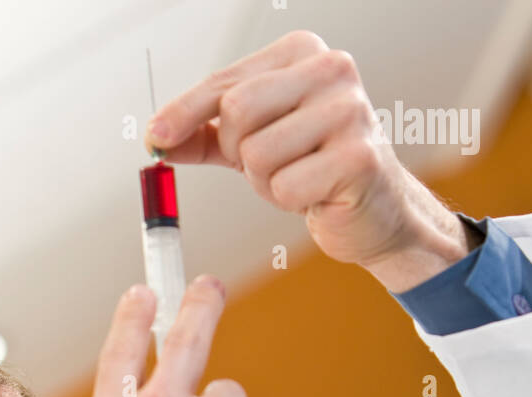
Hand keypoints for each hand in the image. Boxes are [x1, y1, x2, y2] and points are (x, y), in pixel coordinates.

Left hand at [144, 31, 474, 289]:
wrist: (375, 209)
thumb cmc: (314, 168)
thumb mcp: (254, 142)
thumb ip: (206, 134)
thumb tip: (157, 138)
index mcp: (301, 52)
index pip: (224, 83)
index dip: (184, 112)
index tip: (155, 135)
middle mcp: (330, 69)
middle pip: (236, 112)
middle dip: (238, 152)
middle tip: (265, 165)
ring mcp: (349, 110)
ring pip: (257, 155)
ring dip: (266, 183)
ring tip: (297, 178)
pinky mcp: (359, 157)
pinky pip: (285, 188)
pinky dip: (290, 202)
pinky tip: (317, 193)